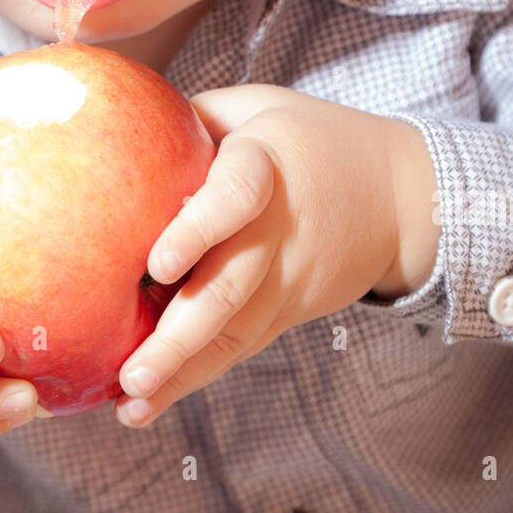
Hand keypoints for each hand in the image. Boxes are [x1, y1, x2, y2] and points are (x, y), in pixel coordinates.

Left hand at [114, 85, 438, 426]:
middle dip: (178, 338)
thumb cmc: (306, 137)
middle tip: (131, 373)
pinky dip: (195, 376)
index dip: (199, 229)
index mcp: (266, 165)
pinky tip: (148, 402)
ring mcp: (289, 279)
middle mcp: (280, 231)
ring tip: (131, 405)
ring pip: (235, 333)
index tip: (159, 262)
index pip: (236, 198)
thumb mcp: (255, 107)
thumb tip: (112, 127)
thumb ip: (192, 119)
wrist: (400, 193)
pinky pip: (240, 346)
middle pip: (231, 289)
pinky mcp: (289, 311)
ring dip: (181, 373)